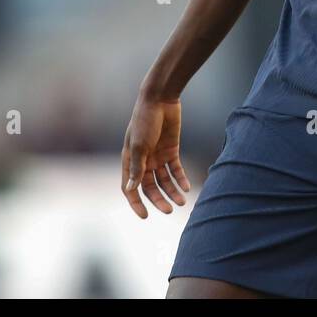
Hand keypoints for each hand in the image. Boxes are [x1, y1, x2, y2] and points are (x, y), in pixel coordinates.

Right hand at [121, 94, 190, 217]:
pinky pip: (176, 170)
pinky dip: (180, 179)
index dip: (136, 203)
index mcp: (129, 160)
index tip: (145, 216)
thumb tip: (131, 189)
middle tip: (170, 210)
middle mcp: (143, 161)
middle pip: (150, 187)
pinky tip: (186, 187)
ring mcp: (157, 156)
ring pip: (165, 181)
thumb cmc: (144, 120)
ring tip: (181, 202)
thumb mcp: (139, 145)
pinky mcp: (171, 150)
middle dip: (159, 200)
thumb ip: (136, 167)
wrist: (160, 99)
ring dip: (172, 192)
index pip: (130, 188)